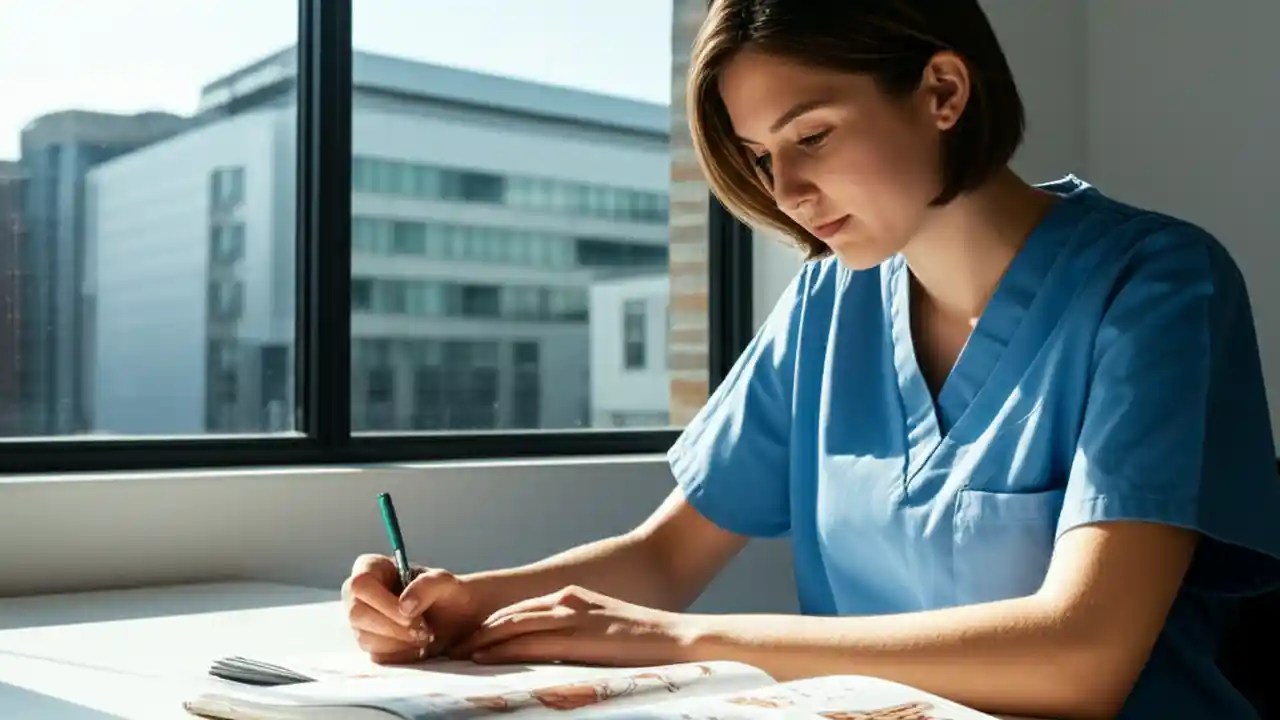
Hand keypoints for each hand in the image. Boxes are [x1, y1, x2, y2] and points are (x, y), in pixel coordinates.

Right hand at [341, 554, 482, 663]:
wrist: (453, 619)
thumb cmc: (445, 593)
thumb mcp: (444, 582)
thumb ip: (427, 586)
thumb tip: (404, 606)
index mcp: (372, 568)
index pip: (361, 584)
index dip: (382, 602)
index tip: (409, 614)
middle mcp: (359, 594)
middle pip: (358, 614)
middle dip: (393, 627)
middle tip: (423, 631)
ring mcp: (361, 621)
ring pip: (366, 638)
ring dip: (399, 642)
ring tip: (425, 636)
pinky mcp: (370, 643)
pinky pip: (376, 655)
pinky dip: (400, 654)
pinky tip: (418, 647)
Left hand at [449, 585, 694, 666]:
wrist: (675, 636)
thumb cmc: (645, 640)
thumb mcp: (604, 630)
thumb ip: (578, 635)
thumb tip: (558, 653)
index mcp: (573, 597)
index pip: (522, 609)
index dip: (495, 624)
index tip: (474, 639)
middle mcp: (566, 601)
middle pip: (511, 614)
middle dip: (482, 631)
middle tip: (456, 647)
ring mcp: (570, 616)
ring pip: (512, 625)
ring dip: (483, 640)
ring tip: (460, 654)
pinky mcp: (574, 635)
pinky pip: (528, 641)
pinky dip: (500, 649)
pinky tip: (483, 658)